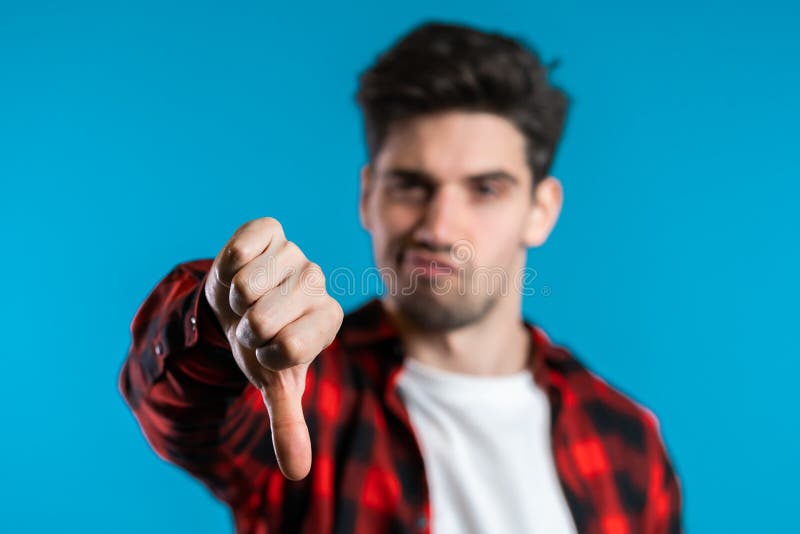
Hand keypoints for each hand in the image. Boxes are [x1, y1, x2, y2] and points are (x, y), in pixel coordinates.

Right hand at [204, 217, 342, 479]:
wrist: (237, 305)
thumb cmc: (260, 345)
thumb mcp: (273, 383)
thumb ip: (288, 424)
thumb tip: (298, 474)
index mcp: (328, 320)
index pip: (290, 347)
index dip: (264, 354)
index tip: (264, 349)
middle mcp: (319, 283)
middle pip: (264, 319)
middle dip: (244, 330)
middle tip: (250, 325)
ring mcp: (296, 254)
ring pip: (248, 286)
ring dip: (232, 301)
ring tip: (242, 300)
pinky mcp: (271, 230)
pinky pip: (244, 245)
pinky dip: (229, 263)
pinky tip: (236, 270)